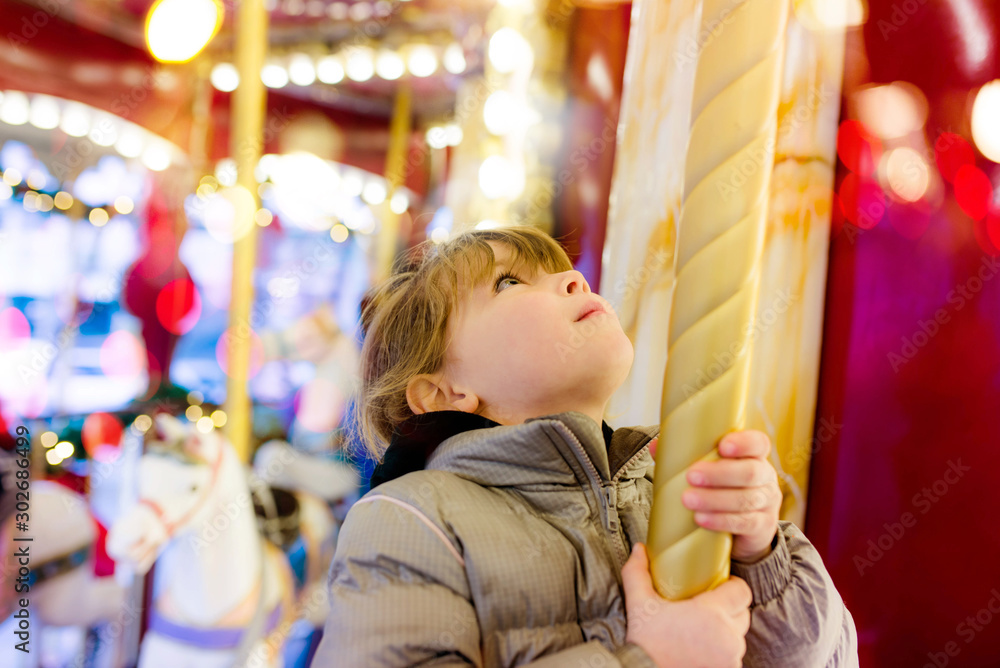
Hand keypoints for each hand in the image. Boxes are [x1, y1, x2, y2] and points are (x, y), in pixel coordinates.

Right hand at [621, 543, 751, 666]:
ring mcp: (730, 658)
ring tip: (703, 632)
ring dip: (726, 633)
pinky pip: (733, 658)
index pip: (742, 591)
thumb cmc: (646, 644)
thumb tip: (639, 549)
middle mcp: (728, 636)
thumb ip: (638, 573)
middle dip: (729, 609)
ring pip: (738, 637)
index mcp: (712, 613)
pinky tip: (702, 651)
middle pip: (742, 614)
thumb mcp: (639, 604)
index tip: (719, 587)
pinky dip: (722, 653)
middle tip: (707, 610)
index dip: (733, 586)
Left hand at [681, 430, 781, 561]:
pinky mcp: (762, 527)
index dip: (743, 443)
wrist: (742, 530)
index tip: (722, 446)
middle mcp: (765, 477)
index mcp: (754, 456)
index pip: (758, 443)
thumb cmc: (721, 489)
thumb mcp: (708, 471)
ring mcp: (767, 503)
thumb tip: (655, 446)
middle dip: (719, 474)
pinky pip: (745, 523)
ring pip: (746, 499)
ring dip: (715, 499)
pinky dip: (721, 520)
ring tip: (688, 500)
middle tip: (691, 476)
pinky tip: (701, 519)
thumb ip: (683, 457)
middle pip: (751, 472)